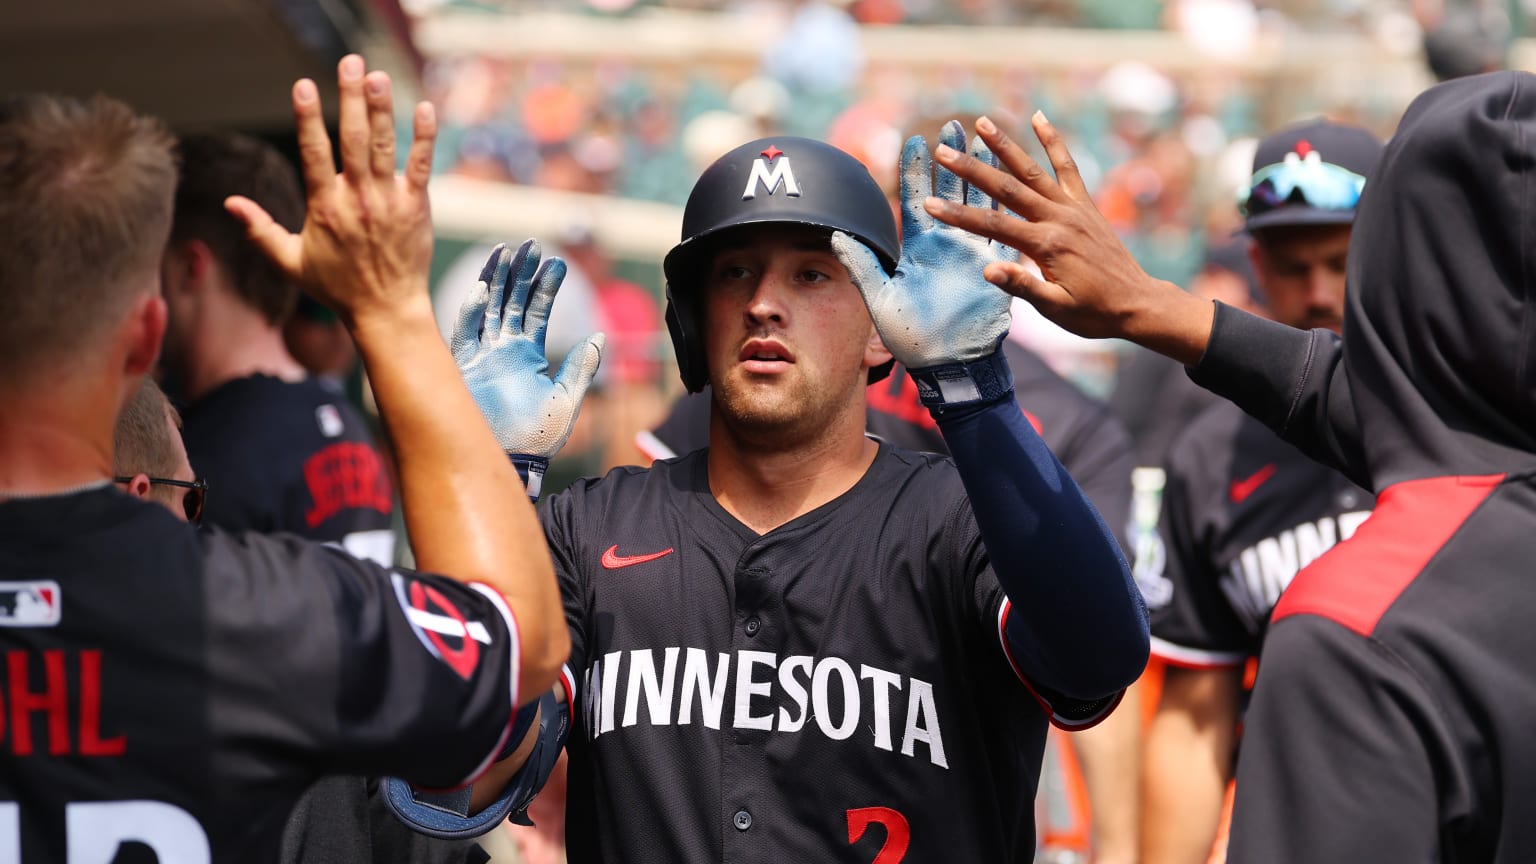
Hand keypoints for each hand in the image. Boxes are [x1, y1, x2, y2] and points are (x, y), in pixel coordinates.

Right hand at [225, 54, 435, 327]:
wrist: (386, 309)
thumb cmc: (337, 287)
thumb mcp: (290, 262)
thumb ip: (260, 230)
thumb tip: (230, 202)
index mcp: (324, 206)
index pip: (313, 152)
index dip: (308, 117)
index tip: (303, 85)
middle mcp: (357, 199)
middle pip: (352, 138)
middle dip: (350, 97)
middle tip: (349, 62)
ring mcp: (388, 201)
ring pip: (385, 146)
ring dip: (382, 109)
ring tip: (378, 76)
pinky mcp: (416, 206)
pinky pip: (420, 166)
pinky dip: (424, 137)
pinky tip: (425, 108)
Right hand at [452, 240, 603, 459]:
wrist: (513, 462)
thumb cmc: (539, 437)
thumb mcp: (566, 399)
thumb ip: (580, 368)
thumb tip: (600, 336)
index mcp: (527, 354)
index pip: (536, 310)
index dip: (545, 285)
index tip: (557, 261)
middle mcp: (502, 349)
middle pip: (510, 300)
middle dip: (520, 272)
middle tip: (530, 243)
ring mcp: (482, 355)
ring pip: (487, 308)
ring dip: (495, 280)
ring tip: (505, 251)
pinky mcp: (463, 367)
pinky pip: (464, 334)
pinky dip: (471, 312)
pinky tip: (483, 289)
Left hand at [833, 120, 1017, 368]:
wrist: (949, 366)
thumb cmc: (913, 337)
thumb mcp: (881, 300)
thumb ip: (863, 266)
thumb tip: (836, 234)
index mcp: (920, 248)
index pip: (918, 200)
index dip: (918, 170)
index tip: (916, 139)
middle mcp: (948, 244)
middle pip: (953, 191)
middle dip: (954, 158)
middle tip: (957, 124)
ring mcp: (974, 254)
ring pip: (982, 203)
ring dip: (985, 174)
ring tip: (988, 142)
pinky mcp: (997, 268)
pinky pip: (1006, 232)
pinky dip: (1011, 207)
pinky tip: (1018, 182)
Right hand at [919, 114, 1211, 365]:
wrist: (1136, 304)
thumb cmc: (1092, 313)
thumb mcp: (1055, 309)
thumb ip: (1022, 286)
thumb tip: (987, 270)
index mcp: (1046, 245)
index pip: (993, 226)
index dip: (958, 215)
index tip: (929, 204)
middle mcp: (1059, 219)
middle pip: (1007, 188)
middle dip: (972, 169)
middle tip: (943, 151)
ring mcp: (1072, 208)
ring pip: (1032, 170)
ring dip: (1005, 145)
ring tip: (981, 122)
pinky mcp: (1084, 204)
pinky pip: (1067, 166)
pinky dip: (1052, 141)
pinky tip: (1038, 117)